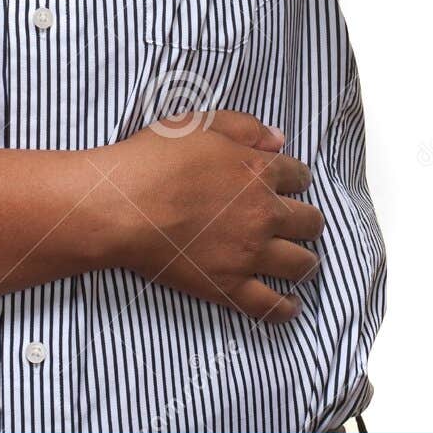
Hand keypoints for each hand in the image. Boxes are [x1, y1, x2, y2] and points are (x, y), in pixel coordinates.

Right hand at [103, 107, 322, 322]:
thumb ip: (243, 127)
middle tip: (301, 223)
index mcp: (257, 171)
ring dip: (306, 262)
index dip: (297, 178)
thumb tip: (279, 139)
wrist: (123, 207)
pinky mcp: (229, 286)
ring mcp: (249, 254)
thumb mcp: (198, 124)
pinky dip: (286, 308)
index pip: (298, 175)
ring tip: (302, 263)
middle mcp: (263, 214)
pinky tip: (290, 306)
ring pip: (301, 264)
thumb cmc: (154, 159)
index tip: (291, 184)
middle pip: (309, 221)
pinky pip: (271, 306)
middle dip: (309, 220)